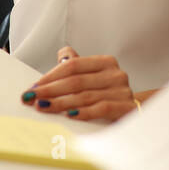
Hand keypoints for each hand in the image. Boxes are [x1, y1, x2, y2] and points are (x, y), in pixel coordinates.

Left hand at [20, 46, 138, 121]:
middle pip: (76, 81)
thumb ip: (78, 65)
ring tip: (43, 107)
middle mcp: (116, 74)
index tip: (33, 87)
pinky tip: (69, 115)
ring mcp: (122, 91)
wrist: (137, 114)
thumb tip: (62, 54)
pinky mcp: (126, 108)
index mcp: (106, 62)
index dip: (51, 76)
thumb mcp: (95, 77)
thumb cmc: (109, 95)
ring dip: (60, 103)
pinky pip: (101, 109)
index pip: (73, 65)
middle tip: (32, 98)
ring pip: (85, 96)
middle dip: (50, 90)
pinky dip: (83, 112)